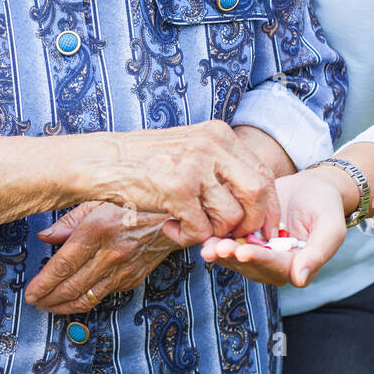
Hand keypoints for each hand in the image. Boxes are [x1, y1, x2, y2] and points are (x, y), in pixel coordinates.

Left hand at [25, 201, 175, 314]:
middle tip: (35, 302)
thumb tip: (45, 237)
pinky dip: (85, 302)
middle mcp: (110, 254)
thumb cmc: (132, 204)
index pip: (63, 264)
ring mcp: (123, 270)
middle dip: (48, 298)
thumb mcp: (97, 200)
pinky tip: (72, 301)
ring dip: (63, 306)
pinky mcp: (132, 280)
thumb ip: (69, 221)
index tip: (30, 292)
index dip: (44, 283)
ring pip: (87, 297)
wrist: (172, 217)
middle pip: (71, 286)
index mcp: (97, 230)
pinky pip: (102, 296)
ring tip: (48, 306)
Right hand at [84, 120, 280, 246]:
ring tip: (189, 226)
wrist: (105, 161)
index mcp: (220, 135)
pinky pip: (201, 231)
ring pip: (230, 217)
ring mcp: (195, 167)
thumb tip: (257, 205)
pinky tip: (171, 228)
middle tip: (234, 237)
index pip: (263, 174)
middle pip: (258, 193)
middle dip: (251, 223)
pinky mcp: (177, 190)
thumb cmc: (148, 161)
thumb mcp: (192, 150)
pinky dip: (189, 239)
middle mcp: (212, 146)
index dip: (268, 207)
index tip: (264, 228)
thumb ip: (222, 169)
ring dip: (213, 233)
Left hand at [200, 169, 346, 288]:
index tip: (243, 251)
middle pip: (253, 267)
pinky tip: (206, 237)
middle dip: (235, 259)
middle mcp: (277, 266)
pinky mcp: (247, 241)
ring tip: (209, 245)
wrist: (312, 188)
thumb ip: (319, 253)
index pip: (278, 268)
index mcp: (299, 267)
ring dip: (223, 254)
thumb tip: (300, 280)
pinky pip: (231, 246)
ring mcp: (261, 255)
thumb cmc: (325, 206)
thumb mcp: (330, 226)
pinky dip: (218, 242)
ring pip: (239, 260)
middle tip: (217, 248)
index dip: (260, 260)